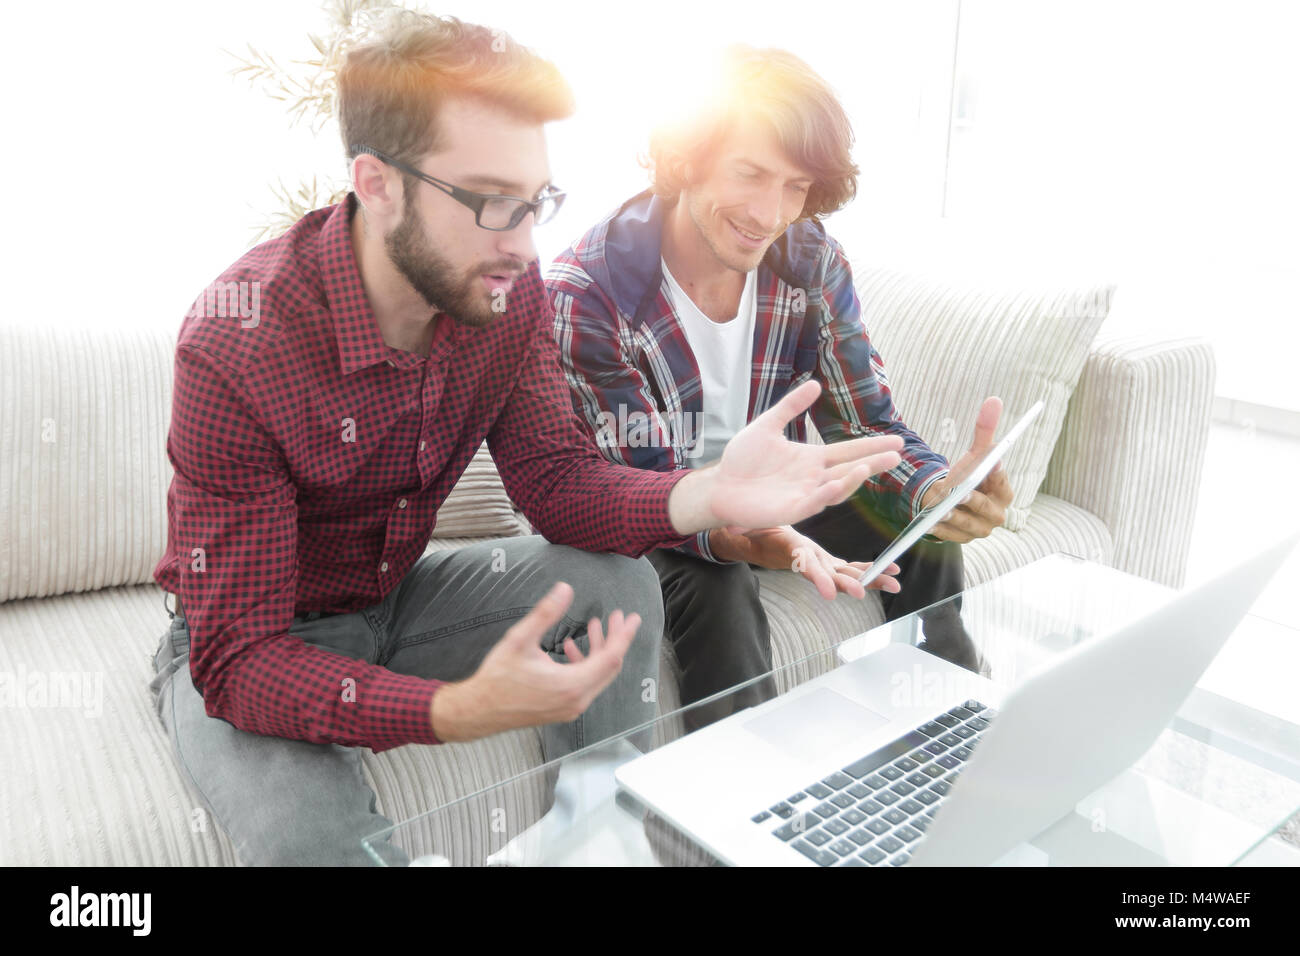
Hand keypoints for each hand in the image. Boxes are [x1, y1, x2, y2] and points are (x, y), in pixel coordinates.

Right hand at [429, 582, 639, 742]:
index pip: (611, 657)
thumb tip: (564, 590)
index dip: (623, 635)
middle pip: (609, 667)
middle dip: (614, 639)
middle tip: (617, 617)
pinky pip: (585, 684)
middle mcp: (576, 700)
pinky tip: (570, 649)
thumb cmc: (497, 679)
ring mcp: (571, 707)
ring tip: (594, 626)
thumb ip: (545, 613)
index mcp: (571, 684)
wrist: (479, 710)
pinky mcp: (563, 709)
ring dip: (598, 650)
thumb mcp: (520, 639)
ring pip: (598, 676)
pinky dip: (585, 665)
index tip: (632, 618)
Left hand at [668, 380, 902, 534]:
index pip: (848, 452)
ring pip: (837, 489)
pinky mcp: (790, 511)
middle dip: (874, 463)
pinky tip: (837, 483)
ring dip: (853, 479)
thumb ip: (790, 406)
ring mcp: (804, 496)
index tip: (896, 441)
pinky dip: (826, 494)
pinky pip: (814, 503)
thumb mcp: (767, 426)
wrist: (719, 485)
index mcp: (811, 459)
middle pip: (850, 471)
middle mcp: (813, 478)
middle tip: (896, 455)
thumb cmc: (742, 460)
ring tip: (868, 466)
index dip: (871, 446)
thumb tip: (815, 384)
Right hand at [710, 525, 900, 600]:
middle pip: (830, 576)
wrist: (758, 540)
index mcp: (790, 553)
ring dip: (871, 578)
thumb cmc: (752, 528)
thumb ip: (746, 529)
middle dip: (848, 583)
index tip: (829, 592)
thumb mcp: (749, 526)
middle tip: (864, 592)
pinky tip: (893, 570)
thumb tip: (731, 529)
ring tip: (895, 582)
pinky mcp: (826, 561)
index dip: (816, 579)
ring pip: (847, 574)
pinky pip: (850, 567)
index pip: (804, 567)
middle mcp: (808, 562)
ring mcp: (819, 563)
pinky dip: (871, 569)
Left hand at [922, 396, 1013, 542]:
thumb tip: (994, 400)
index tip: (989, 463)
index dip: (996, 474)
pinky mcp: (962, 538)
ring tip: (941, 511)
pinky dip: (941, 530)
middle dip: (974, 501)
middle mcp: (996, 513)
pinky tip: (929, 523)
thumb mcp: (976, 453)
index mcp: (1004, 492)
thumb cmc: (969, 474)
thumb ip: (985, 429)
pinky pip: (952, 536)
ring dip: (955, 518)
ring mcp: (979, 529)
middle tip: (960, 494)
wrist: (953, 499)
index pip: (1002, 482)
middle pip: (987, 508)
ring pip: (969, 525)